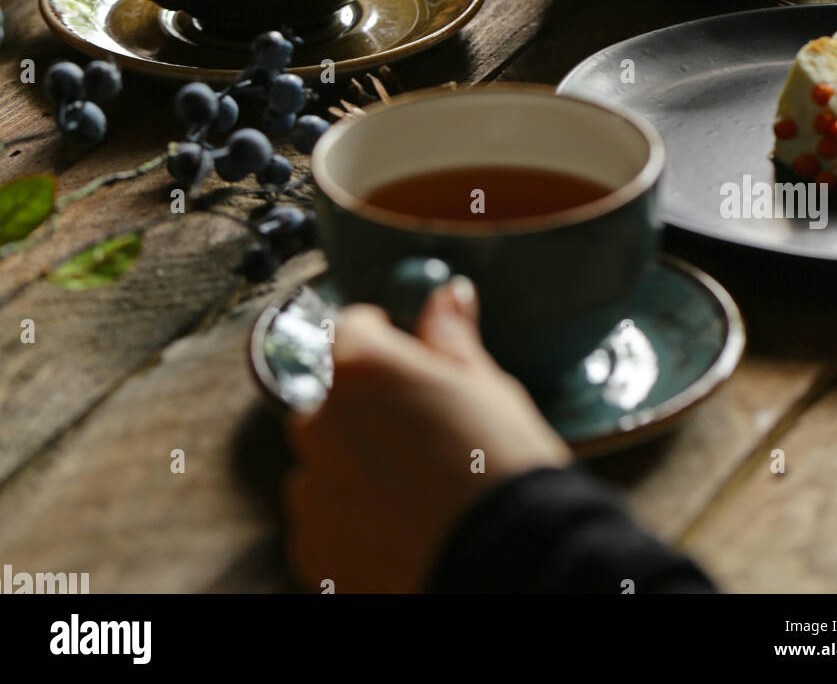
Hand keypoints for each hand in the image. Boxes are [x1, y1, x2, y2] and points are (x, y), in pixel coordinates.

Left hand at [285, 279, 570, 593]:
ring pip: (323, 463)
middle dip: (363, 409)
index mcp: (362, 367)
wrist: (507, 559)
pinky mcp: (313, 547)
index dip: (379, 336)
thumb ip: (450, 337)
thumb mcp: (486, 386)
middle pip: (328, 397)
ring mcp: (311, 489)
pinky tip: (401, 528)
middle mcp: (321, 422)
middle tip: (418, 433)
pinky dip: (351, 522)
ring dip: (354, 467)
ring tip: (414, 491)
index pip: (349, 327)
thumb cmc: (503, 466)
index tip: (401, 355)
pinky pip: (324, 520)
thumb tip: (448, 294)